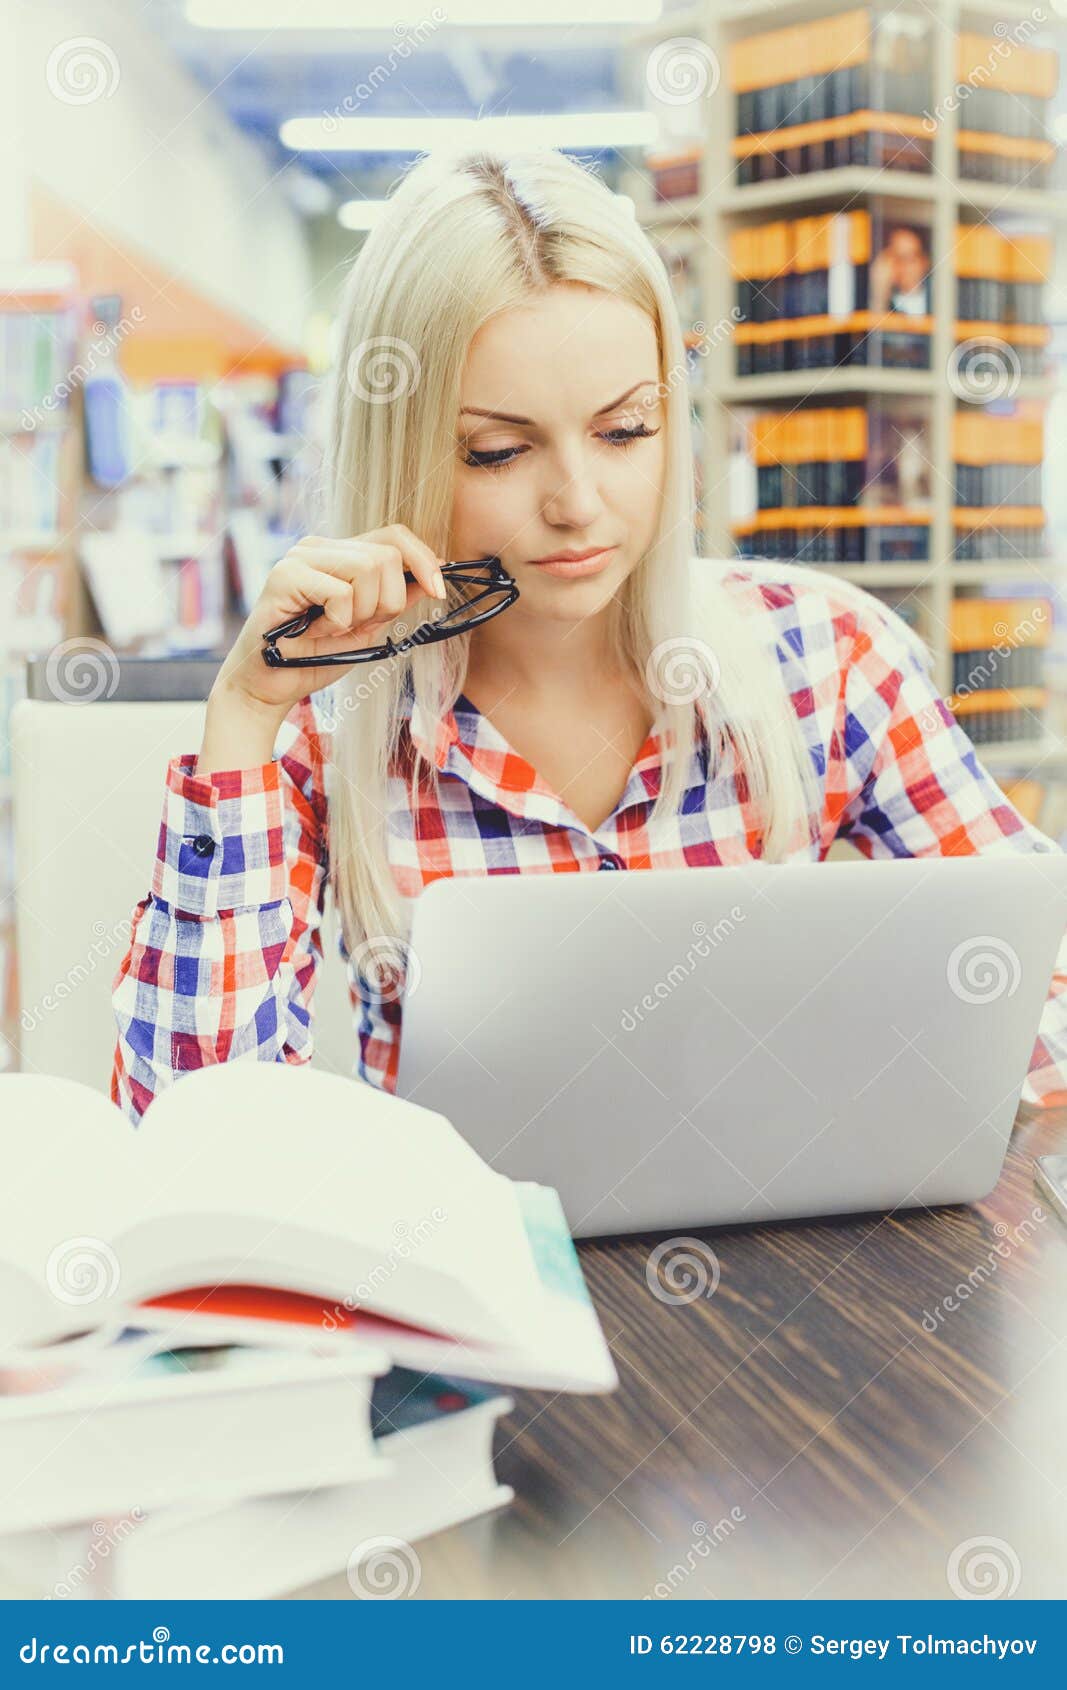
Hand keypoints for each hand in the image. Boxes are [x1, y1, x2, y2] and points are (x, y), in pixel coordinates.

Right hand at [211, 525, 447, 717]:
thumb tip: (431, 579)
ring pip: (370, 568)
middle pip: (388, 555)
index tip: (438, 592)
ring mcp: (301, 557)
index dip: (423, 559)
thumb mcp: (367, 627)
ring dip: (362, 613)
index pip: (394, 535)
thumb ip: (395, 600)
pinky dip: (338, 622)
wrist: (270, 686)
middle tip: (356, 626)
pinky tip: (314, 631)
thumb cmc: (313, 657)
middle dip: (387, 602)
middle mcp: (320, 547)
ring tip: (333, 629)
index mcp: (339, 553)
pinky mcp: (286, 575)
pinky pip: (342, 592)